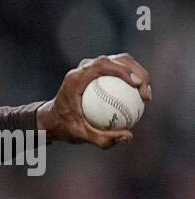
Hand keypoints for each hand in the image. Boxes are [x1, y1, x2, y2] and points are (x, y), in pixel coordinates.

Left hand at [36, 53, 151, 147]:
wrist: (52, 120)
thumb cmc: (64, 127)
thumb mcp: (80, 136)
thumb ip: (102, 138)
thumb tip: (128, 136)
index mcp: (76, 78)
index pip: (102, 65)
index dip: (123, 70)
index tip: (138, 84)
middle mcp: (83, 69)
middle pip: (115, 60)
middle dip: (136, 72)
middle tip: (145, 93)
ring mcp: (90, 69)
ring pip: (119, 62)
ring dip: (137, 74)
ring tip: (146, 95)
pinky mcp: (96, 73)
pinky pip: (117, 72)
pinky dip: (130, 80)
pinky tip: (140, 97)